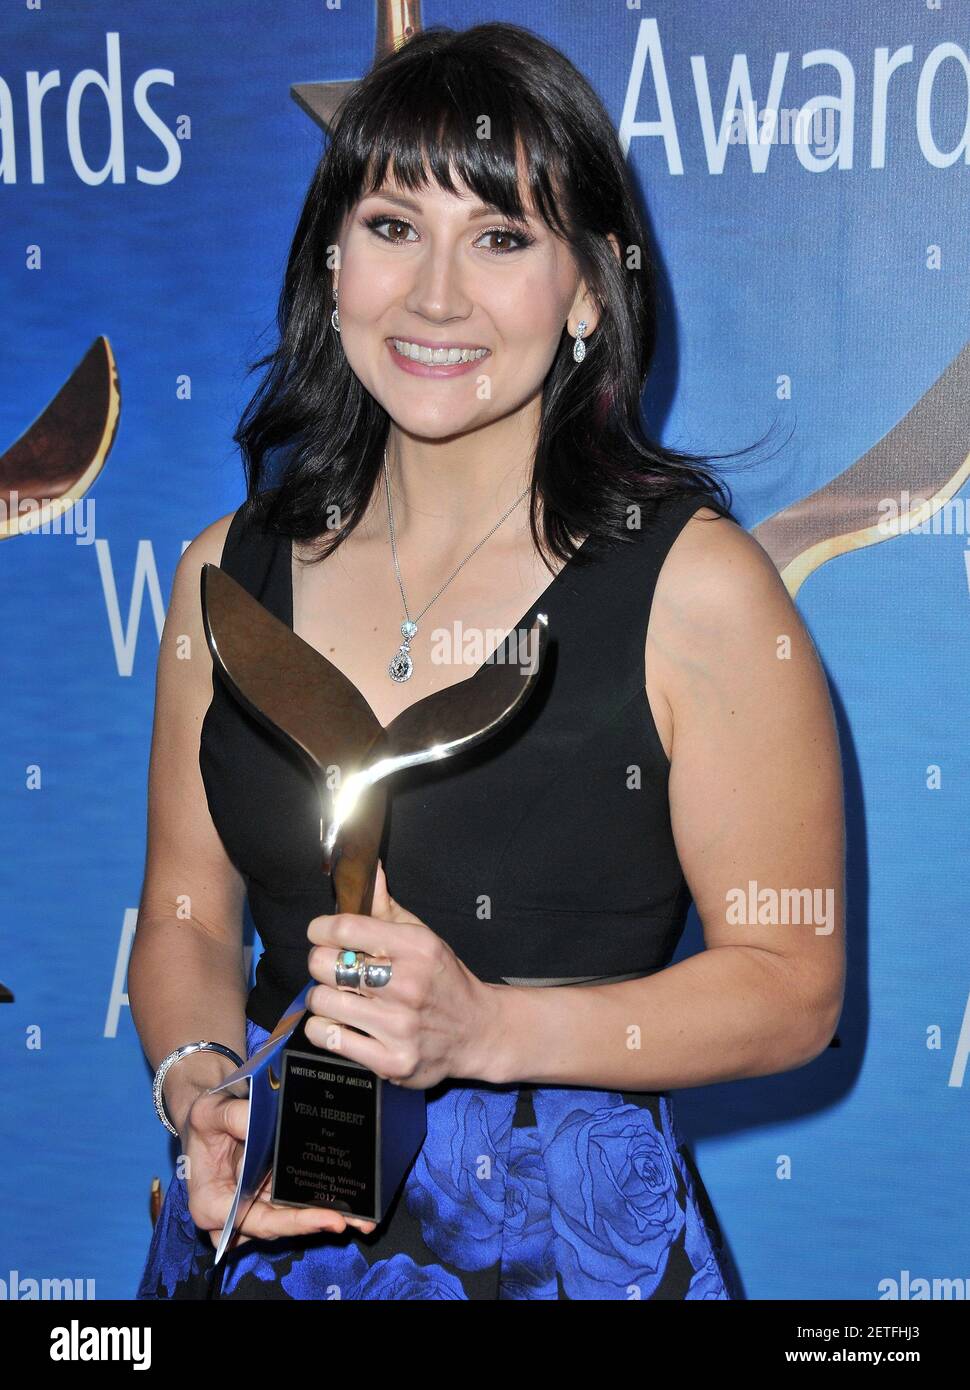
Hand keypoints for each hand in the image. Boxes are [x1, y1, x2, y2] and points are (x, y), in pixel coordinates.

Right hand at [180, 1084, 376, 1250]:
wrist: (213, 1118)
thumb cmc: (206, 1118)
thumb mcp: (209, 1112)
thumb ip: (230, 1116)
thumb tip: (256, 1122)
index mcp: (210, 1202)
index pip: (251, 1221)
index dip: (288, 1223)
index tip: (322, 1217)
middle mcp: (233, 1215)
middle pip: (276, 1228)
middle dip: (314, 1225)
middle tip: (348, 1220)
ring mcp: (254, 1208)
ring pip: (289, 1223)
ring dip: (324, 1221)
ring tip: (362, 1219)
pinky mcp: (271, 1199)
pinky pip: (295, 1208)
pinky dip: (321, 1207)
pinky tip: (351, 1207)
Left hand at [305, 860, 501, 1088]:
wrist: (477, 1032)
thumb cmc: (443, 980)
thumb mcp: (423, 937)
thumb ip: (387, 907)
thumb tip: (368, 870)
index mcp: (416, 947)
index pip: (345, 928)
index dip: (321, 929)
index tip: (320, 933)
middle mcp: (406, 985)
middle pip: (324, 964)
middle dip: (321, 962)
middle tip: (334, 967)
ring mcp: (397, 1026)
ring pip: (321, 1001)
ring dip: (324, 998)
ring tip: (341, 997)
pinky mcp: (390, 1061)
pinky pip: (327, 1037)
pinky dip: (324, 1028)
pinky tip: (341, 1023)